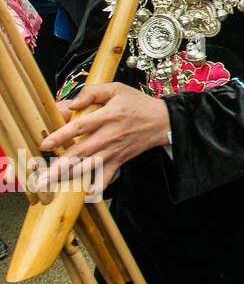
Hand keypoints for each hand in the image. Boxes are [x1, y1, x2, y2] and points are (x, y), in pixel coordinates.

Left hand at [39, 83, 170, 192]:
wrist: (163, 121)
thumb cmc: (137, 104)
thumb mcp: (116, 89)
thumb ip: (92, 92)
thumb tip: (71, 103)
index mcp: (107, 116)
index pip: (80, 127)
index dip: (61, 136)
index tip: (44, 145)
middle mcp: (109, 136)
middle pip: (79, 152)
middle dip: (58, 167)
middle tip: (40, 179)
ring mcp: (114, 151)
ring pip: (88, 166)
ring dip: (68, 177)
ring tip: (51, 185)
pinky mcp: (119, 160)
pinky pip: (106, 177)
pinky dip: (96, 187)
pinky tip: (83, 194)